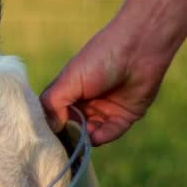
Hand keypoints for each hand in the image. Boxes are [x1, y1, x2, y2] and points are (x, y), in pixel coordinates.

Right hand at [41, 19, 171, 145]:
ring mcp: (104, 110)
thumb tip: (51, 129)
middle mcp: (85, 103)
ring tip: (83, 134)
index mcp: (68, 93)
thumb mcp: (68, 81)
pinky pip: (111, 133)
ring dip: (86, 138)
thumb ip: (53, 105)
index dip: (51, 127)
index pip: (54, 117)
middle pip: (72, 128)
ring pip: (90, 134)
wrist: (139, 48)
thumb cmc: (98, 58)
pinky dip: (103, 137)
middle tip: (66, 139)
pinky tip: (96, 136)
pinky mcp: (125, 116)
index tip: (47, 138)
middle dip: (69, 135)